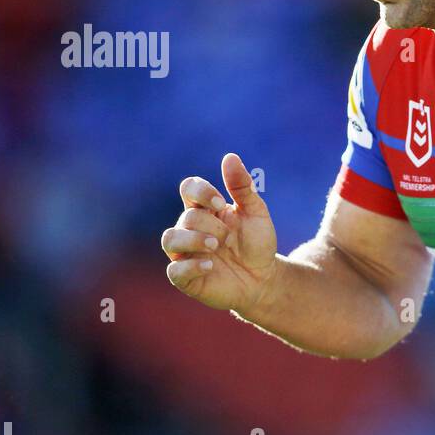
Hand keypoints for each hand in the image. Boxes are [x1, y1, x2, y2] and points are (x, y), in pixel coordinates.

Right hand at [161, 153, 278, 313]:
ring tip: (215, 247)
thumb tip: (230, 156)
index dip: (201, 192)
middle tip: (228, 237)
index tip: (222, 203)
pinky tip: (211, 266)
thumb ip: (242, 187)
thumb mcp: (256, 212)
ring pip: (170, 239)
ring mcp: (185, 253)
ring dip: (193, 240)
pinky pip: (174, 270)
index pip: (189, 188)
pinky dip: (191, 266)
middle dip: (210, 225)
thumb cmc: (257, 242)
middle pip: (187, 216)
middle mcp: (190, 228)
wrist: (264, 277)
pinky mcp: (186, 277)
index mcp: (205, 208)